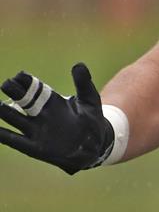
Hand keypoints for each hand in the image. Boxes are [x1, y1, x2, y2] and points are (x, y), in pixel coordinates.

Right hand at [0, 63, 115, 172]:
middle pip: (21, 100)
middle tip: (7, 84)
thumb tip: (79, 65)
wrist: (95, 145)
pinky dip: (3, 135)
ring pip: (13, 118)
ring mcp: (35, 130)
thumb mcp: (90, 101)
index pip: (33, 87)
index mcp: (50, 101)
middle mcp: (39, 113)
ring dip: (3, 111)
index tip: (20, 76)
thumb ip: (84, 84)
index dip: (26, 81)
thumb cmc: (91, 120)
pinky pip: (14, 140)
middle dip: (13, 92)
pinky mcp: (34, 147)